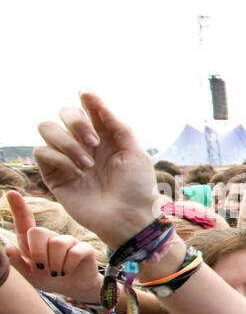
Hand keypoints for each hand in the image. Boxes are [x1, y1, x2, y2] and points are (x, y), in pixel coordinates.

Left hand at [5, 191, 102, 302]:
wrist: (72, 288)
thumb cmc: (48, 278)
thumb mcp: (29, 275)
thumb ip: (16, 263)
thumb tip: (8, 248)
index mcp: (34, 241)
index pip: (25, 220)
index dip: (18, 207)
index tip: (11, 193)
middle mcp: (50, 236)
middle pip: (38, 232)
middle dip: (38, 253)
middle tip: (42, 267)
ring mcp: (68, 241)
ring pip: (57, 244)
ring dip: (54, 264)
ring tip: (56, 272)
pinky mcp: (83, 248)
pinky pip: (73, 253)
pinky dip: (67, 267)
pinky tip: (68, 270)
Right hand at [34, 93, 157, 248]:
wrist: (128, 217)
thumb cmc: (137, 187)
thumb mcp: (135, 152)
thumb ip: (116, 124)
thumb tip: (89, 96)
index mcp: (105, 136)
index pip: (88, 108)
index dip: (87, 99)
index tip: (87, 96)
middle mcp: (84, 143)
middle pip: (64, 112)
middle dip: (77, 122)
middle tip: (94, 143)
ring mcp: (67, 158)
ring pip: (46, 128)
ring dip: (67, 142)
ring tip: (88, 163)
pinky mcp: (54, 174)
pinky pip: (42, 152)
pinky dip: (59, 159)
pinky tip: (77, 173)